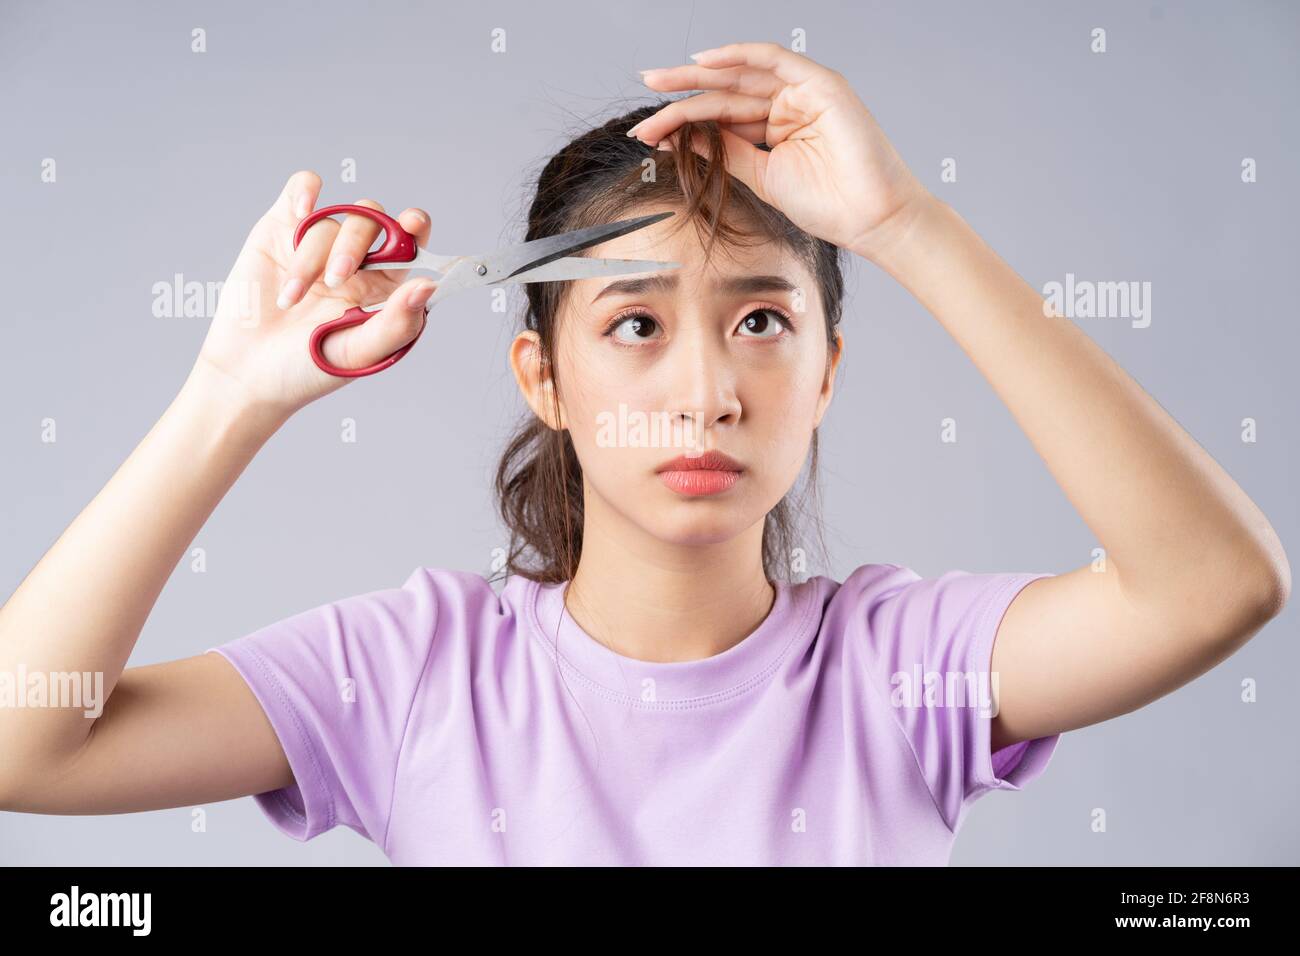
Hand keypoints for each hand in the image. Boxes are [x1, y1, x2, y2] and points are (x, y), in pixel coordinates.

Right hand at [196, 170, 437, 417]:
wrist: (247, 371)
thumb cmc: (307, 369)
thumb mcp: (358, 353)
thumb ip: (398, 323)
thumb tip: (429, 285)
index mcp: (383, 287)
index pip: (410, 244)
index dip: (415, 228)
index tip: (412, 224)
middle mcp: (356, 260)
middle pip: (371, 222)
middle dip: (354, 247)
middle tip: (333, 281)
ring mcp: (319, 243)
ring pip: (331, 219)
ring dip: (311, 257)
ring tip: (290, 300)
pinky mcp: (282, 228)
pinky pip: (302, 189)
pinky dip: (304, 191)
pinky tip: (301, 209)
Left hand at [634, 41, 932, 262]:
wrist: (870, 219)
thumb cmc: (827, 206)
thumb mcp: (762, 178)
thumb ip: (727, 153)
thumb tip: (684, 137)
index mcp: (775, 128)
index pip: (720, 117)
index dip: (682, 121)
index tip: (647, 131)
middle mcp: (788, 105)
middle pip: (725, 92)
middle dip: (681, 92)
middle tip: (644, 88)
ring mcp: (804, 92)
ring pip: (741, 76)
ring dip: (698, 76)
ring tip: (659, 82)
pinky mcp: (820, 84)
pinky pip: (772, 59)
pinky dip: (738, 55)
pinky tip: (703, 60)